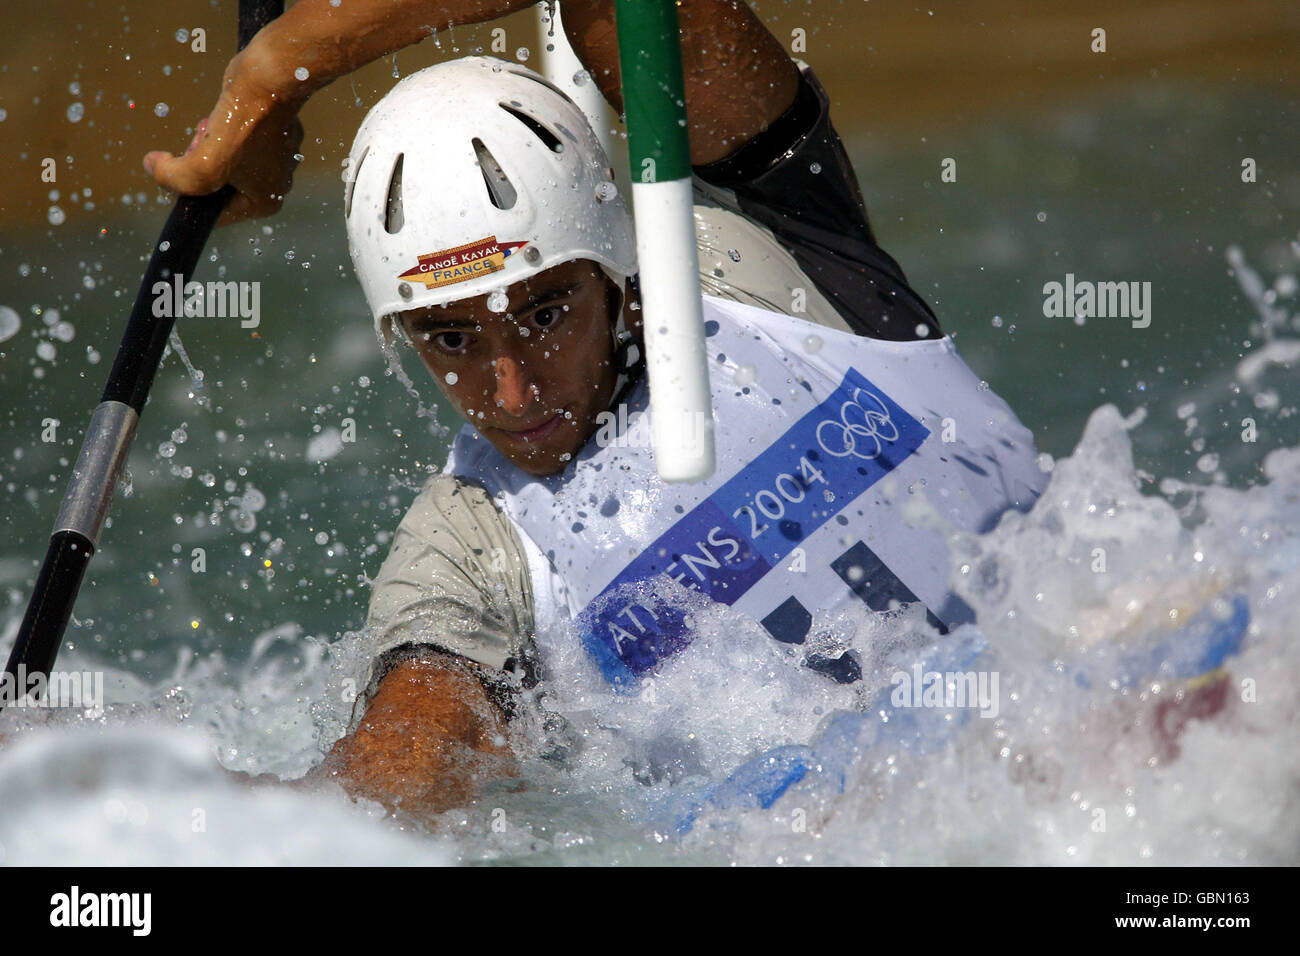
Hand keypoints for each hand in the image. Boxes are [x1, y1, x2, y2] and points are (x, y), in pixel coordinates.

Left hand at [143, 49, 305, 226]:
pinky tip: (220, 117)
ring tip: (209, 128)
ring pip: (224, 162)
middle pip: (218, 187)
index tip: (175, 173)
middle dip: (198, 166)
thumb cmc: (243, 124)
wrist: (268, 79)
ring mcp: (274, 159)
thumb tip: (153, 167)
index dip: (187, 195)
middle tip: (197, 145)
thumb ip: (174, 178)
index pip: (214, 214)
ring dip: (207, 147)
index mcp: (266, 203)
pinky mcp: (269, 134)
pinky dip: (220, 131)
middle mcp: (275, 186)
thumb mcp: (202, 165)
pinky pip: (234, 142)